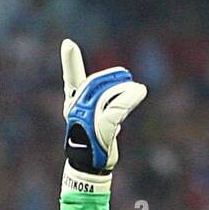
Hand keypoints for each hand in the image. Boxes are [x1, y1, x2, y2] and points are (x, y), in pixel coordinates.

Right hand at [61, 39, 147, 177]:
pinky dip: (131, 97)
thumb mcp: (101, 119)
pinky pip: (118, 107)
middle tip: (127, 77)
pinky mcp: (101, 127)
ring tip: (138, 91)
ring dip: (126, 90)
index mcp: (74, 104)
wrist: (91, 165)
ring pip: (109, 94)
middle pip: (96, 84)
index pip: (71, 79)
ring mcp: (87, 118)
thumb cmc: (95, 142)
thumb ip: (111, 102)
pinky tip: (140, 91)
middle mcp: (77, 109)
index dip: (70, 62)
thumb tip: (134, 90)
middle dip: (114, 78)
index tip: (68, 43)